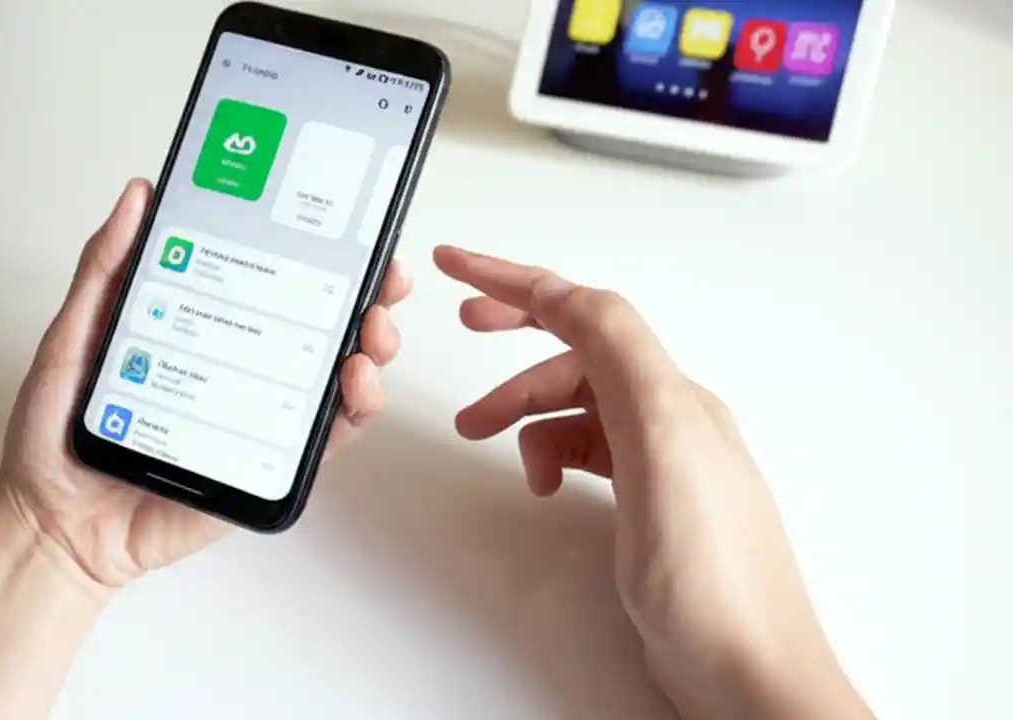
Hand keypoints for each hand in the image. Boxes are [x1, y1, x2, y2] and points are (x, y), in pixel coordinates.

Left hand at [0, 180, 409, 587]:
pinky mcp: (268, 468)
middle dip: (369, 298)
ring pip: (339, 382)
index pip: (278, 284)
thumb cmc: (57, 435)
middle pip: (324, 328)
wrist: (53, 524)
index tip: (351, 231)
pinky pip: (324, 442)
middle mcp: (244, 369)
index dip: (323, 257)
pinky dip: (352, 414)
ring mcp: (262, 419)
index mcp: (207, 329)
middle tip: (384, 280)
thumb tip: (138, 195)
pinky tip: (353, 385)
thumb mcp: (74, 336)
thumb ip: (106, 270)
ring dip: (372, 351)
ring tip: (371, 333)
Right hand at [435, 246, 869, 719]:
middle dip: (513, 346)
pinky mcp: (651, 506)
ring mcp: (662, 464)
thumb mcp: (661, 445)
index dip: (517, 282)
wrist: (749, 674)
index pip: (587, 312)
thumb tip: (572, 295)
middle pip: (577, 356)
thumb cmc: (712, 581)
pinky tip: (543, 481)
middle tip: (463, 325)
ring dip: (525, 413)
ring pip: (576, 408)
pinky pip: (589, 453)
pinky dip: (552, 455)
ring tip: (483, 435)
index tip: (459, 268)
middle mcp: (672, 419)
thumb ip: (618, 360)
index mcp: (673, 395)